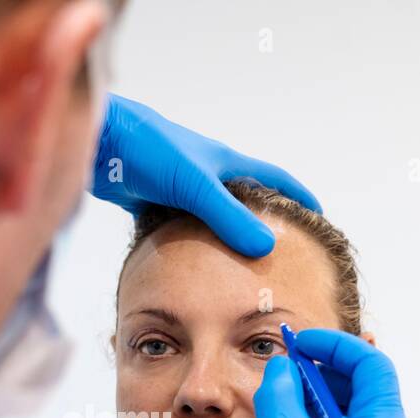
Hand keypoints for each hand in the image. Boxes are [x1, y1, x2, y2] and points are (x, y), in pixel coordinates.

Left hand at [90, 94, 321, 256]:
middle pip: (244, 203)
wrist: (100, 143)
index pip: (275, 179)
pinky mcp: (153, 204)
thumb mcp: (195, 185)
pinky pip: (177, 231)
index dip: (298, 197)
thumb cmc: (149, 151)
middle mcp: (206, 177)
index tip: (319, 218)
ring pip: (210, 221)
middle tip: (277, 257)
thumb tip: (265, 248)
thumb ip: (228, 217)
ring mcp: (179, 191)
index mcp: (225, 165)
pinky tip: (188, 273)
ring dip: (222, 243)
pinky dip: (185, 249)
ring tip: (236, 273)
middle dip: (261, 226)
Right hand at [250, 330, 419, 417]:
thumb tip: (285, 371)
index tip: (296, 344)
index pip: (372, 365)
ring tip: (282, 408)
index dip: (332, 346)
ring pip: (357, 417)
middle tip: (283, 373)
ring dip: (321, 403)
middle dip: (324, 374)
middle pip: (367, 389)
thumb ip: (282, 397)